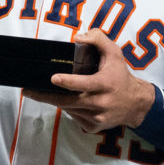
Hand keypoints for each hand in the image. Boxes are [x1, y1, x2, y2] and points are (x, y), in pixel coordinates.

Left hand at [22, 30, 155, 132]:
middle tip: (28, 91)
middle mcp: (101, 103)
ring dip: (57, 100)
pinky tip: (70, 100)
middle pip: (68, 101)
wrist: (135, 104)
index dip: (68, 82)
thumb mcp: (114, 53)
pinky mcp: (93, 127)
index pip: (84, 84)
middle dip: (46, 96)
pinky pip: (73, 117)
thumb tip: (78, 37)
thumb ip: (97, 39)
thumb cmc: (121, 76)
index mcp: (105, 84)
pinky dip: (68, 108)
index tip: (53, 78)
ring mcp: (97, 117)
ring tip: (47, 91)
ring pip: (69, 109)